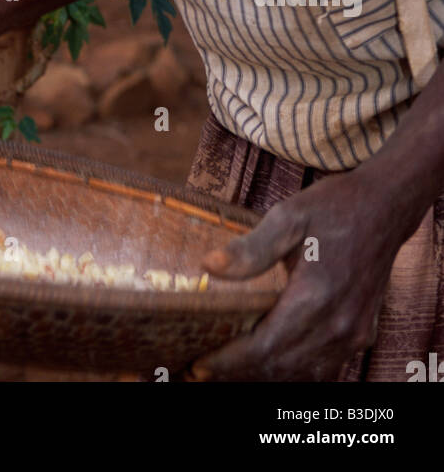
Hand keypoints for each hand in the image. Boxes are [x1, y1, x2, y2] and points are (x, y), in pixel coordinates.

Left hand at [189, 166, 407, 381]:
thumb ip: (251, 248)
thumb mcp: (288, 216)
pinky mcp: (362, 332)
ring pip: (304, 373)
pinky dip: (296, 371)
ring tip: (232, 368)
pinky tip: (273, 362)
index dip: (230, 361)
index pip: (265, 347)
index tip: (200, 364)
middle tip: (205, 368)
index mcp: (316, 297)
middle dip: (241, 372)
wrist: (384, 208)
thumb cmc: (334, 208)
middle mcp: (338, 324)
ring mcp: (353, 333)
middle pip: (281, 367)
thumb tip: (209, 267)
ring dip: (267, 375)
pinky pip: (325, 367)